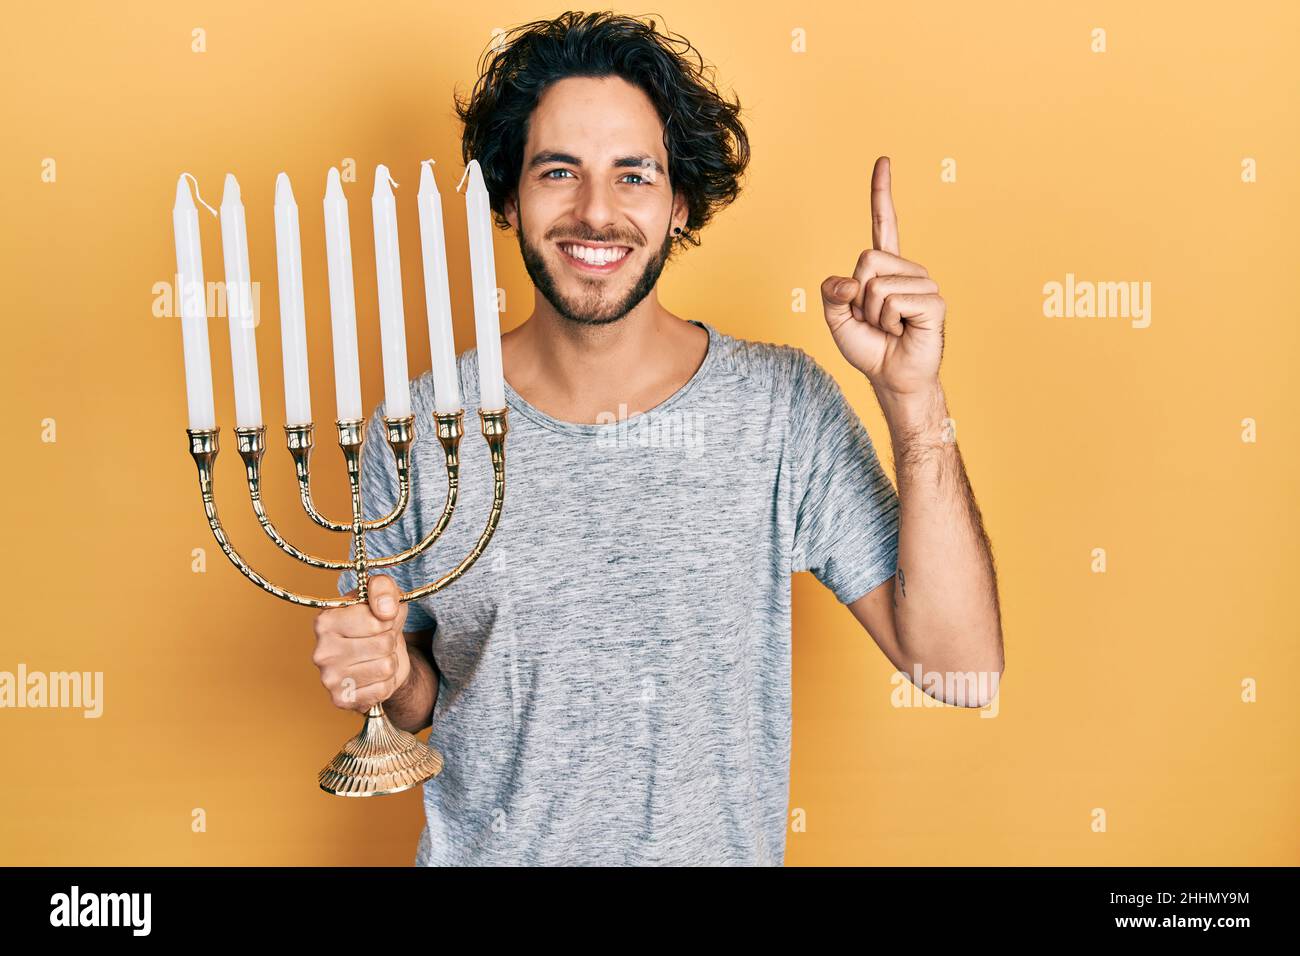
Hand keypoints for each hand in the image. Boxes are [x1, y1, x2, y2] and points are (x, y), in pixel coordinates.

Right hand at [311, 574, 410, 712]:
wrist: (377, 655)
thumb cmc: (377, 620)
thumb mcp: (383, 594)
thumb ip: (383, 588)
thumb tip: (385, 611)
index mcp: (325, 621)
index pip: (377, 622)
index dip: (388, 621)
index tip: (379, 620)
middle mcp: (321, 651)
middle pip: (383, 645)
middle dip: (389, 641)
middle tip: (378, 640)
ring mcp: (328, 678)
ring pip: (386, 667)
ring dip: (389, 661)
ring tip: (376, 656)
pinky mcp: (341, 699)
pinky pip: (383, 690)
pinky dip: (385, 682)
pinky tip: (372, 675)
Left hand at [819, 156, 945, 396]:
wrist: (892, 377)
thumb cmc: (869, 348)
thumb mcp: (837, 320)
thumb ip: (831, 294)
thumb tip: (849, 280)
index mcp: (884, 268)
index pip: (883, 224)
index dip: (881, 193)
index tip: (883, 161)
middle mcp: (906, 269)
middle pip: (866, 260)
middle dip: (858, 297)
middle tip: (873, 320)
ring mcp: (923, 283)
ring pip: (877, 285)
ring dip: (873, 315)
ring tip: (888, 328)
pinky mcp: (933, 301)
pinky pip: (894, 302)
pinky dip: (889, 322)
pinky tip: (902, 331)